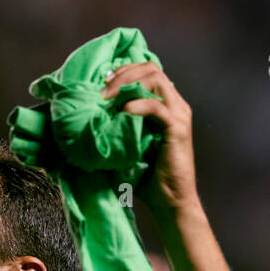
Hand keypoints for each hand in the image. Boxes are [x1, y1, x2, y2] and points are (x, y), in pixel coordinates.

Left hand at [100, 63, 199, 217]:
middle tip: (103, 89)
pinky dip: (138, 105)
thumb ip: (119, 125)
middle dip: (123, 74)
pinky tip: (123, 111)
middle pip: (151, 68)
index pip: (148, 70)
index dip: (124, 70)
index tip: (103, 81)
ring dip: (128, 85)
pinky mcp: (177, 130)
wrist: (170, 201)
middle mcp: (176, 105)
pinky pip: (157, 107)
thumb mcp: (128, 144)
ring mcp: (179, 115)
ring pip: (156, 80)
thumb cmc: (148, 177)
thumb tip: (90, 116)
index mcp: (166, 104)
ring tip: (109, 99)